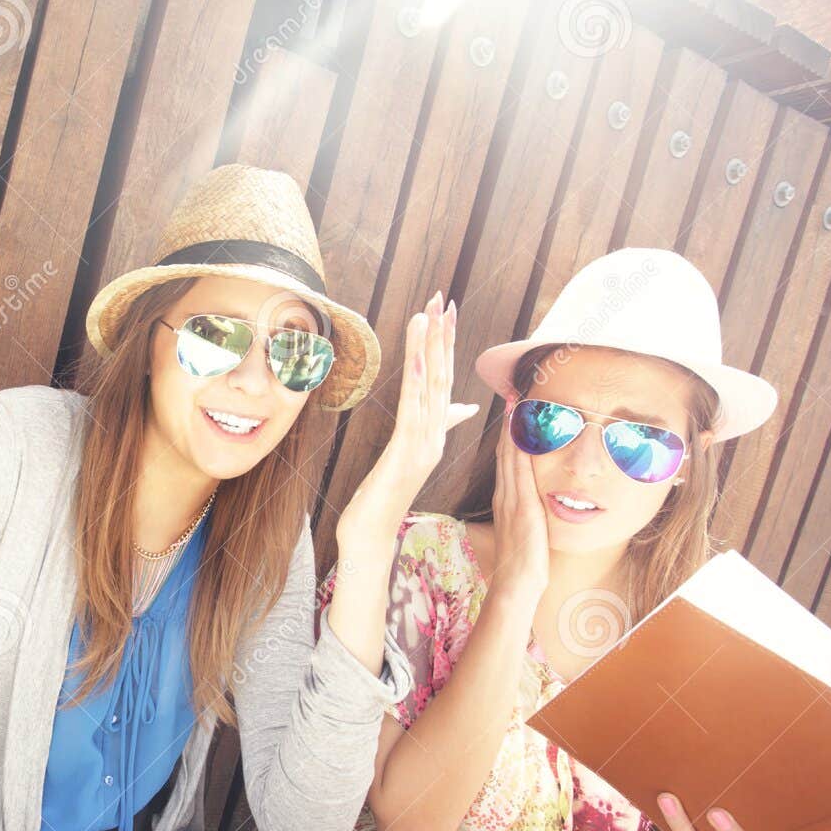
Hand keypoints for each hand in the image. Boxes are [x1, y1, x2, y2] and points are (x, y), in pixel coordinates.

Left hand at [338, 292, 477, 541]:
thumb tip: (461, 408)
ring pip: (432, 387)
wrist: (369, 533)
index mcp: (433, 434)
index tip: (446, 312)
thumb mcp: (406, 457)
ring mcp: (424, 444)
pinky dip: (419, 378)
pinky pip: (415, 408)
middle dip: (443, 335)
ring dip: (432, 346)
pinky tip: (420, 352)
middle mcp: (434, 436)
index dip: (446, 345)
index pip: (444, 382)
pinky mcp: (408, 452)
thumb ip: (431, 430)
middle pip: (443, 376)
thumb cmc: (382, 497)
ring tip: (431, 310)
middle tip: (443, 297)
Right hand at [489, 398, 550, 604]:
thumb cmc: (524, 562)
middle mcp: (505, 494)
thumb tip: (536, 505)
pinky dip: (517, 450)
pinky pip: (518, 472)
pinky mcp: (522, 505)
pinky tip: (519, 432)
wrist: (518, 581)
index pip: (506, 460)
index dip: (508, 434)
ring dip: (512, 428)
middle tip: (511, 394)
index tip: (512, 411)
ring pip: (509, 456)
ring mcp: (511, 499)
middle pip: (504, 451)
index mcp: (506, 499)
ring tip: (514, 402)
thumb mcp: (526, 531)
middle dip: (508, 423)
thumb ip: (529, 514)